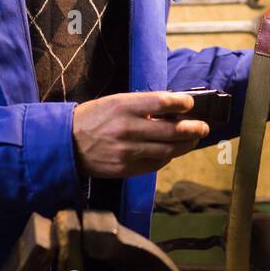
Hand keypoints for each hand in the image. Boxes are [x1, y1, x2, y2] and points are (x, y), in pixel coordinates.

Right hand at [71, 91, 208, 177]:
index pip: (162, 102)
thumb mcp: (114, 102)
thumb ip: (142, 106)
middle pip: (172, 130)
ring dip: (185, 145)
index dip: (182, 103)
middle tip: (203, 127)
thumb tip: (174, 109)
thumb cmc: (93, 119)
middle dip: (193, 129)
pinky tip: (170, 152)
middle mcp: (126, 128)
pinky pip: (155, 164)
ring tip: (192, 140)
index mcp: (123, 106)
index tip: (190, 104)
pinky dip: (167, 157)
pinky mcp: (125, 168)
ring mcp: (126, 151)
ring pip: (168, 150)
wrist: (66, 143)